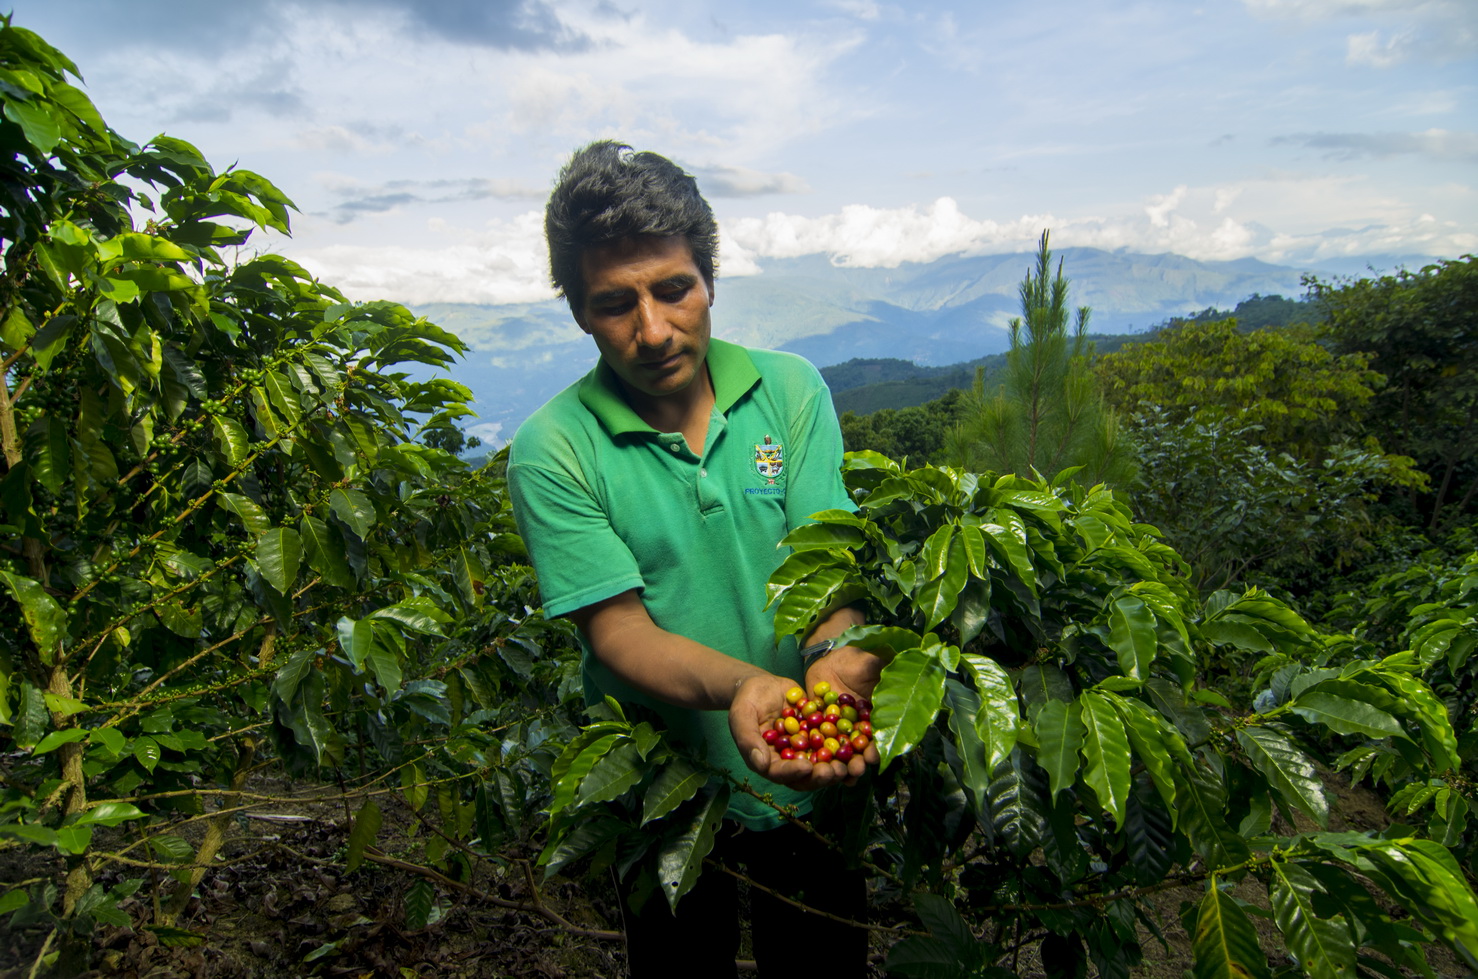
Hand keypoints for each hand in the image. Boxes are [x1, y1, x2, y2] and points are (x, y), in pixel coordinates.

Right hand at [728, 674, 855, 791]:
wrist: (762, 685)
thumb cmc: (747, 701)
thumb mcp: (741, 716)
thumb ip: (748, 739)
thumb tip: (761, 763)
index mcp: (767, 761)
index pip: (780, 773)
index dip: (793, 772)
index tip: (806, 767)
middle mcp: (788, 761)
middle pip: (806, 776)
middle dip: (821, 776)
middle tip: (835, 771)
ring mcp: (805, 750)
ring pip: (822, 764)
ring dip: (837, 766)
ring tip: (850, 764)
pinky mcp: (818, 737)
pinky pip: (832, 745)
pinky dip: (845, 747)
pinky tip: (859, 744)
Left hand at [804, 645, 884, 779]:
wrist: (829, 658)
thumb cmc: (858, 660)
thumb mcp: (876, 666)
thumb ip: (890, 679)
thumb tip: (909, 687)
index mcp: (876, 719)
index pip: (879, 738)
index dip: (877, 749)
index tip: (874, 756)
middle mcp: (859, 730)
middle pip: (860, 751)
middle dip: (859, 762)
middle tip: (856, 769)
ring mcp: (840, 732)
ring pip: (841, 753)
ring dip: (840, 765)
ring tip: (838, 773)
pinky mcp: (820, 729)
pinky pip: (820, 746)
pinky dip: (818, 757)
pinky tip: (817, 768)